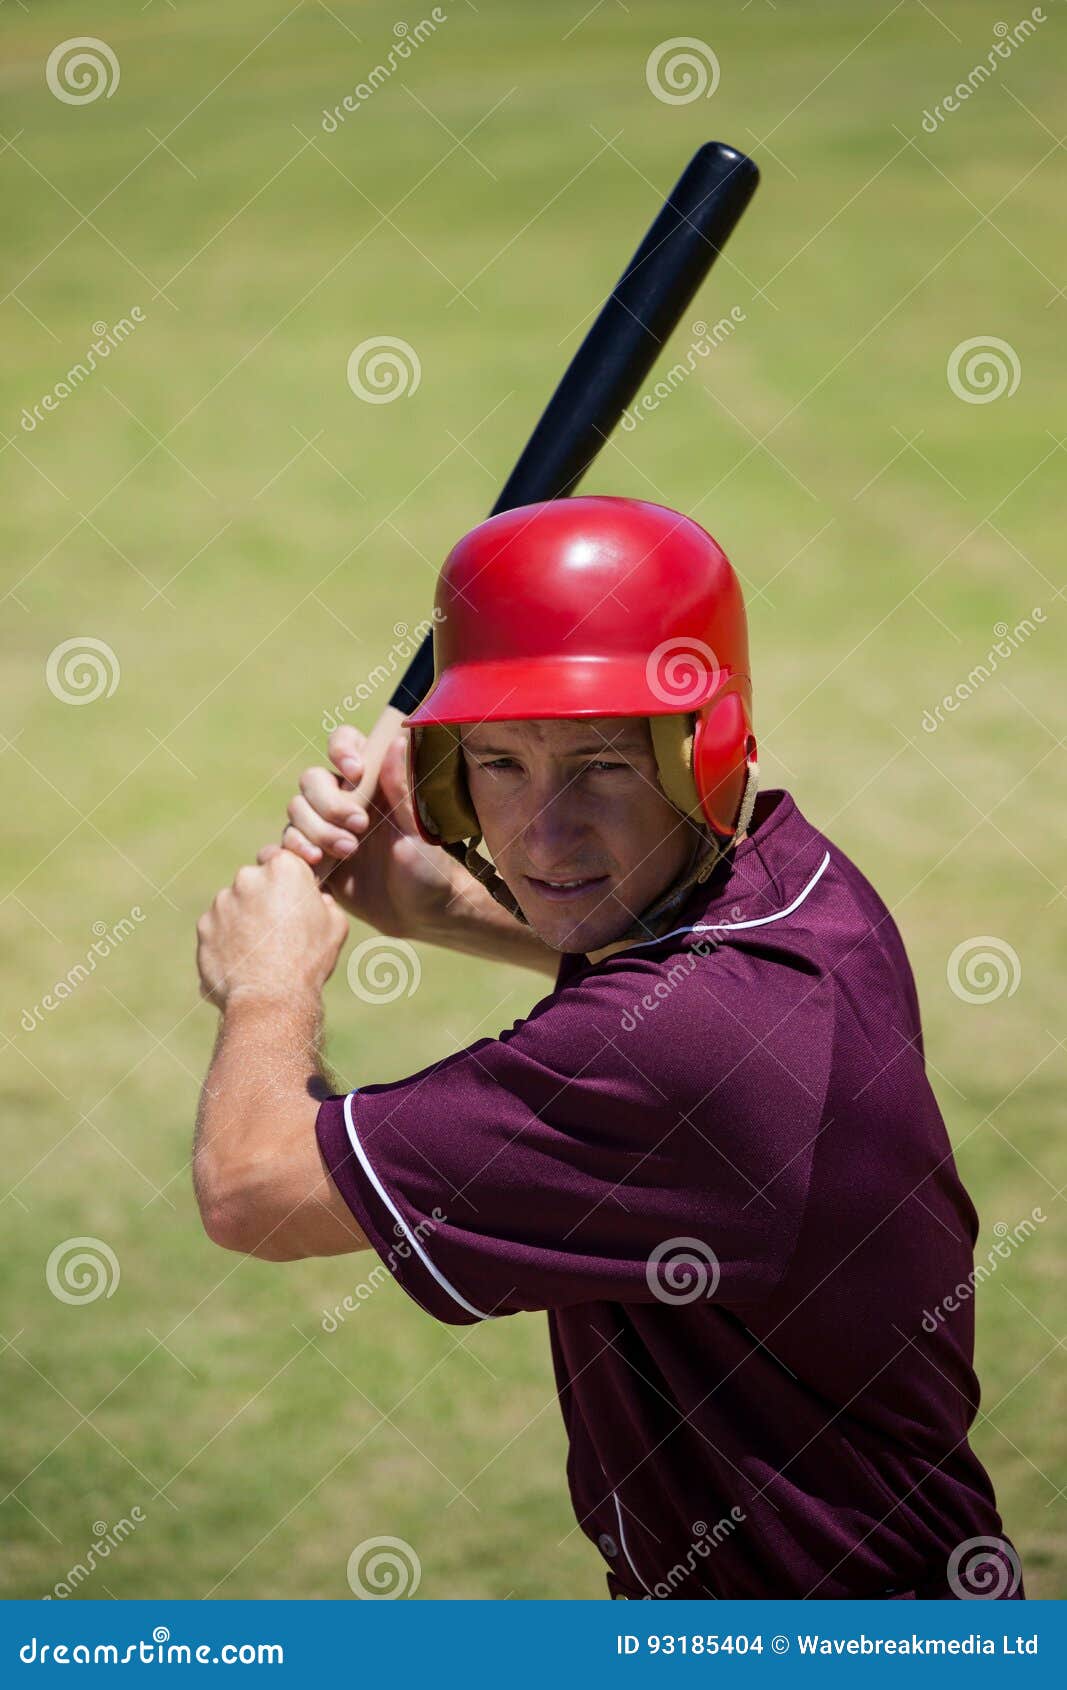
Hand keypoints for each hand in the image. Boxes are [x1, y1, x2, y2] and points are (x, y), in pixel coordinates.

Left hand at [197, 850, 348, 1010]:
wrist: (270, 999)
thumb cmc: (309, 960)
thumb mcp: (335, 925)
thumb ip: (322, 901)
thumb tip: (316, 898)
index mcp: (283, 869)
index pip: (282, 859)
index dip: (287, 880)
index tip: (292, 899)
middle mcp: (248, 877)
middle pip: (255, 880)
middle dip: (263, 898)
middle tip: (278, 930)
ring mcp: (222, 901)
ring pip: (234, 904)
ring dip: (244, 919)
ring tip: (261, 951)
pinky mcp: (205, 925)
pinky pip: (218, 927)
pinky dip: (227, 939)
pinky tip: (244, 961)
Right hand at [258, 725, 464, 942]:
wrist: (416, 917)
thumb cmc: (428, 869)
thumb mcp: (417, 831)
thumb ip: (401, 789)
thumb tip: (396, 740)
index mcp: (372, 784)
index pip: (344, 744)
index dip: (342, 749)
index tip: (355, 773)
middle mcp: (344, 801)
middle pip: (311, 780)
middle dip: (329, 804)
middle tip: (359, 829)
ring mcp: (324, 829)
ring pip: (296, 812)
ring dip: (315, 830)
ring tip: (346, 853)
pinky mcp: (311, 859)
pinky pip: (283, 846)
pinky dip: (290, 851)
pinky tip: (313, 864)